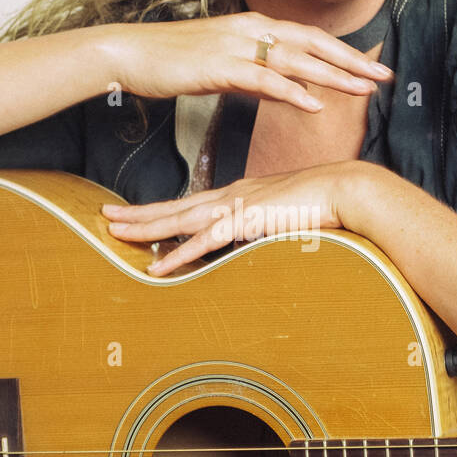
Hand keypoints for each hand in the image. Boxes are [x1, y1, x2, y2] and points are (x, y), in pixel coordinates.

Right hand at [95, 12, 391, 113]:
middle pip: (313, 44)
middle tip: (386, 77)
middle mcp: (250, 30)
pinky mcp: (218, 66)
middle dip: (352, 61)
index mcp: (253, 26)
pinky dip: (292, 91)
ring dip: (333, 75)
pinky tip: (314, 104)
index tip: (372, 69)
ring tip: (365, 90)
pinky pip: (263, 79)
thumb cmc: (170, 61)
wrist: (129, 53)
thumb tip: (285, 88)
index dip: (343, 53)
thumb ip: (256, 74)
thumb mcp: (221, 64)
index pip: (309, 38)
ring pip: (296, 60)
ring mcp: (235, 46)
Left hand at [101, 162, 365, 275]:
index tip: (138, 214)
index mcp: (242, 193)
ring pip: (180, 220)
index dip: (163, 210)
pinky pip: (204, 243)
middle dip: (139, 213)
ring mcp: (238, 206)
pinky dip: (178, 255)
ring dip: (146, 228)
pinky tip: (156, 266)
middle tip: (107, 216)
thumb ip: (269, 225)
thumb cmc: (326, 204)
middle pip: (176, 208)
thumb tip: (260, 240)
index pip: (193, 204)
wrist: (348, 191)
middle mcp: (233, 195)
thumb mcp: (289, 215)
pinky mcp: (247, 221)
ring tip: (115, 232)